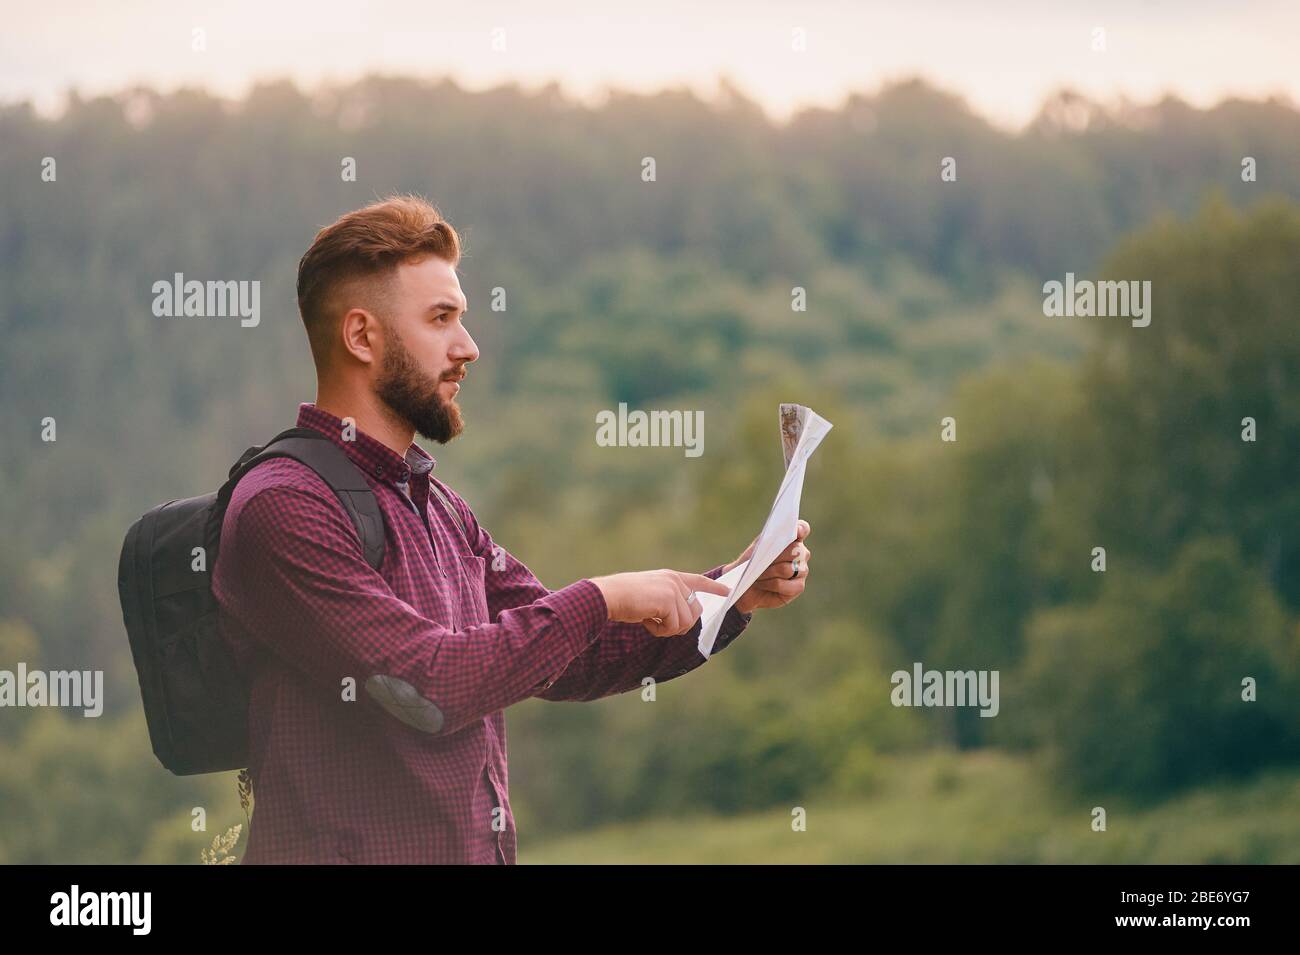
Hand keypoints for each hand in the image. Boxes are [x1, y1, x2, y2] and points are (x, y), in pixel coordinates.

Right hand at [589, 570, 731, 636]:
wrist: (608, 596)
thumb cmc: (622, 598)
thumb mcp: (649, 595)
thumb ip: (667, 601)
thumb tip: (684, 619)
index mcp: (670, 577)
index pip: (698, 581)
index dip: (714, 588)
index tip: (728, 592)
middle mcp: (675, 581)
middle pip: (695, 611)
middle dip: (680, 624)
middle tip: (660, 624)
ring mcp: (673, 590)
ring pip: (685, 622)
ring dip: (667, 628)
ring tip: (649, 620)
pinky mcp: (669, 601)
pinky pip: (674, 627)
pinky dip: (659, 630)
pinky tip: (646, 621)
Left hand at [723, 520, 811, 613]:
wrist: (746, 586)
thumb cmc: (750, 565)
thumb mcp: (754, 550)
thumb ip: (765, 542)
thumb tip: (773, 538)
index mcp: (792, 539)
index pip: (803, 529)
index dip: (801, 529)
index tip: (797, 530)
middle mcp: (801, 553)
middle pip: (796, 551)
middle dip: (776, 556)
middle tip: (760, 561)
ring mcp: (802, 570)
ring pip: (787, 569)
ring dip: (768, 572)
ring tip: (755, 574)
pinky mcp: (798, 587)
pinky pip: (785, 584)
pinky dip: (770, 584)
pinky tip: (761, 583)